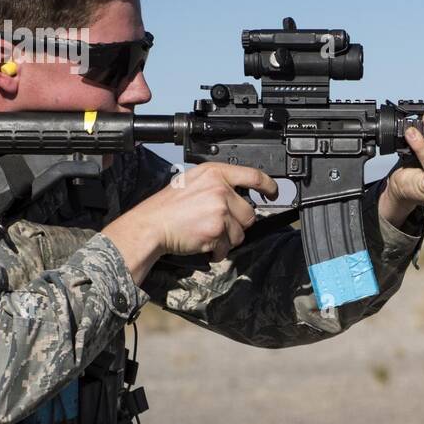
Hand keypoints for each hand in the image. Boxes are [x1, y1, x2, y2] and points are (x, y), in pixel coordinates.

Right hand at [104, 162, 277, 281]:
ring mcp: (220, 209)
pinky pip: (228, 246)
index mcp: (215, 173)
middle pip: (249, 212)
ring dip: (226, 239)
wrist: (150, 226)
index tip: (273, 192)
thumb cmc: (168, 207)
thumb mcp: (193, 183)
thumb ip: (218, 185)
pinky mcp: (217, 230)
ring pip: (241, 232)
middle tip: (216, 224)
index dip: (269, 186)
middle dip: (237, 223)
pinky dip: (217, 250)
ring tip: (205, 232)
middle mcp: (220, 188)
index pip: (254, 175)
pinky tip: (202, 242)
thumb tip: (240, 195)